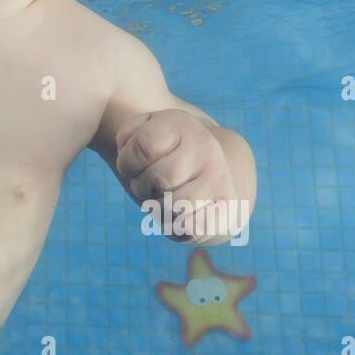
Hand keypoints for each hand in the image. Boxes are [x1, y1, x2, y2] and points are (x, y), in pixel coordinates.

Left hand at [115, 108, 239, 243]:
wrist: (218, 170)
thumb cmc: (168, 154)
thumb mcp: (147, 132)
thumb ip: (129, 136)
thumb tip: (129, 151)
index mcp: (182, 125)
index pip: (144, 146)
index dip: (127, 162)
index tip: (131, 166)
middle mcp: (206, 148)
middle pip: (158, 179)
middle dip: (141, 187)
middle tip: (147, 185)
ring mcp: (219, 180)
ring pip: (174, 206)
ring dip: (157, 210)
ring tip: (163, 200)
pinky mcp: (227, 211)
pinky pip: (190, 229)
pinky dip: (175, 228)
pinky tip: (178, 216)